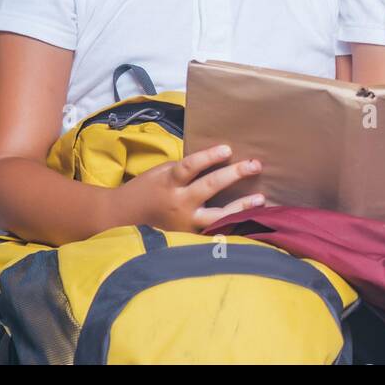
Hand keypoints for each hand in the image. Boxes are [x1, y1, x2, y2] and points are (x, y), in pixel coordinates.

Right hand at [110, 144, 265, 232]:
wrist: (124, 216)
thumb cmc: (149, 188)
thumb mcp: (163, 172)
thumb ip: (186, 169)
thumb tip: (218, 158)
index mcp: (170, 181)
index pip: (191, 166)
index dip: (209, 157)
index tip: (227, 149)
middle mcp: (179, 202)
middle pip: (209, 187)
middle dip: (234, 175)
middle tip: (254, 165)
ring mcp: (185, 221)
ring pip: (216, 215)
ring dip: (240, 206)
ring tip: (261, 199)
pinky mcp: (190, 235)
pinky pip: (214, 231)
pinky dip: (232, 226)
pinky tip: (250, 222)